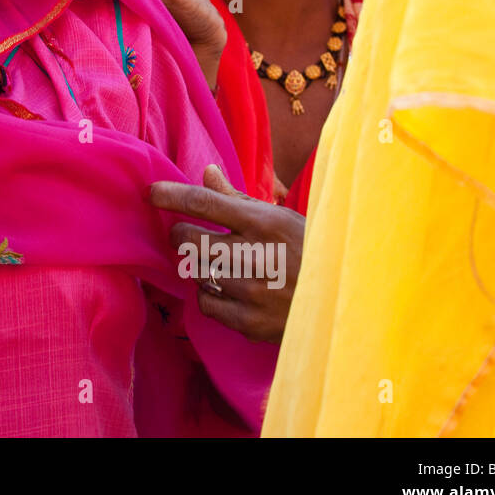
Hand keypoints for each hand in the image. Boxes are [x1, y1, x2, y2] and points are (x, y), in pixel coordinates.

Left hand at [151, 164, 304, 343]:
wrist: (345, 302)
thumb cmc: (310, 252)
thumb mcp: (282, 218)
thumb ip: (238, 199)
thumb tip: (207, 172)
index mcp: (265, 223)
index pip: (204, 203)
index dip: (170, 196)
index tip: (150, 192)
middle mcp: (256, 256)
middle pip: (188, 241)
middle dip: (179, 235)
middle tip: (186, 235)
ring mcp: (253, 293)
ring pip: (195, 272)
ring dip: (198, 266)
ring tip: (219, 263)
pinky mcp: (250, 323)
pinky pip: (206, 303)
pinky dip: (209, 295)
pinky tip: (229, 289)